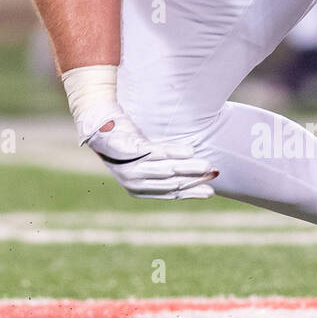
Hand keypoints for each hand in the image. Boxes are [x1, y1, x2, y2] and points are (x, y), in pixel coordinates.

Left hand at [82, 112, 217, 199]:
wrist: (101, 124)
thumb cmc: (127, 143)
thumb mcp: (146, 161)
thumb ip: (164, 169)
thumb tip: (195, 175)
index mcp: (138, 190)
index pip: (170, 194)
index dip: (191, 192)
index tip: (211, 191)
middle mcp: (134, 182)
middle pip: (171, 183)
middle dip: (195, 179)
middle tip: (214, 174)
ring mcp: (130, 167)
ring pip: (166, 170)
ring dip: (189, 167)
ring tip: (207, 165)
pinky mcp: (129, 150)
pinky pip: (156, 152)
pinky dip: (174, 152)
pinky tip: (190, 151)